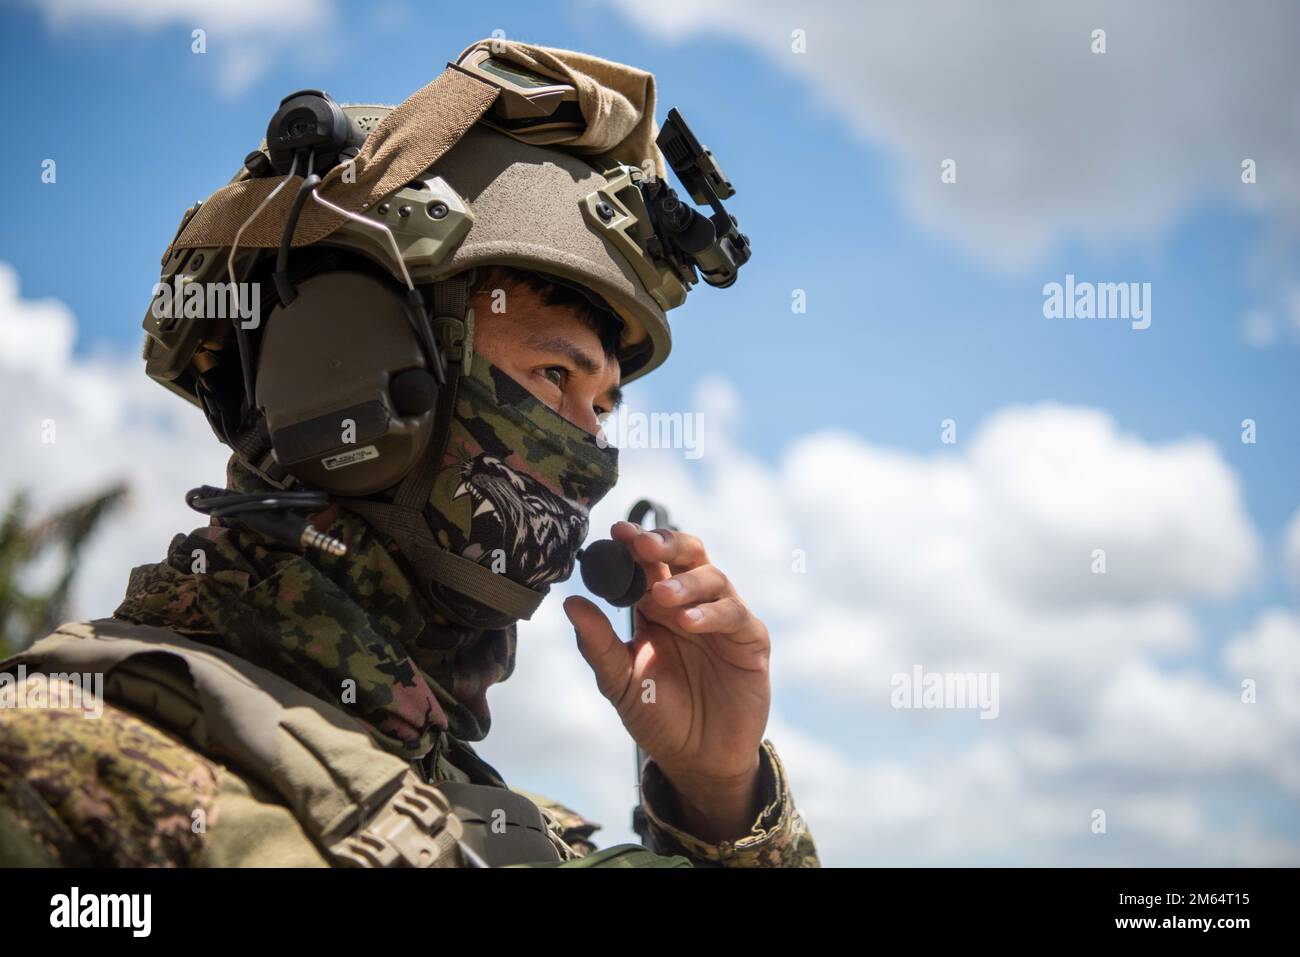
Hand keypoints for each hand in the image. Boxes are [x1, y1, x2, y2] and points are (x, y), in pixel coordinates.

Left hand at [564, 522, 770, 841]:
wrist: (697, 760)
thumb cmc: (658, 715)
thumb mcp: (621, 682)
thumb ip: (598, 645)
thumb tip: (571, 603)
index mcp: (658, 606)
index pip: (649, 562)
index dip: (634, 543)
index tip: (615, 532)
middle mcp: (693, 603)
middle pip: (688, 554)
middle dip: (665, 544)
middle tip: (641, 545)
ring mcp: (724, 620)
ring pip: (713, 578)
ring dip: (686, 583)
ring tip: (661, 596)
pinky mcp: (750, 641)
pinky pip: (735, 615)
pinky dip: (712, 614)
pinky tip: (688, 623)